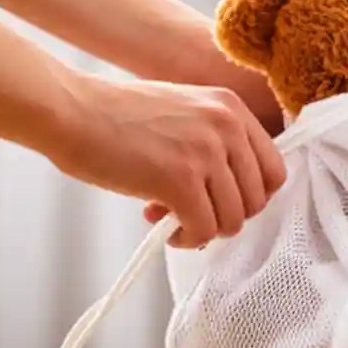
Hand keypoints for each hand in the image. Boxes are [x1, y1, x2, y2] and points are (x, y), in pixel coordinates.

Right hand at [48, 74, 286, 247]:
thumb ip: (213, 144)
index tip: (223, 201)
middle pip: (258, 199)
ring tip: (178, 223)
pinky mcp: (180, 181)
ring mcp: (206, 153)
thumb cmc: (117, 116)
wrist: (73, 112)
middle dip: (228, 215)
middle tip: (195, 214)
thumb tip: (229, 196)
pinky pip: (204, 230)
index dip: (251, 195)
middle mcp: (227, 127)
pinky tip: (167, 230)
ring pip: (234, 220)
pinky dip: (188, 239)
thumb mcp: (183, 113)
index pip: (274, 168)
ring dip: (207, 230)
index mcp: (231, 108)